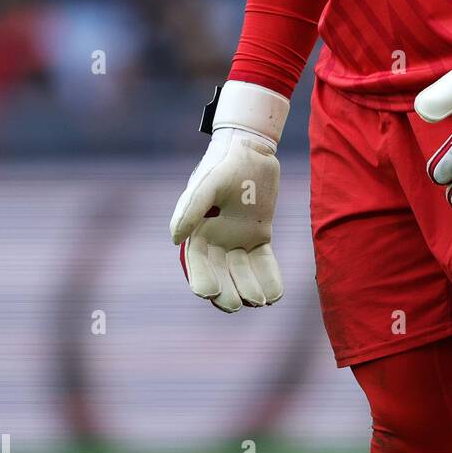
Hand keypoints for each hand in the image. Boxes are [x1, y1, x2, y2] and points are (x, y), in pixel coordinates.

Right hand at [170, 80, 288, 312]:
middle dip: (228, 291)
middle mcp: (217, 239)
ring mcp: (238, 238)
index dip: (202, 279)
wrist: (251, 147)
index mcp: (198, 230)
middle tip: (236, 305)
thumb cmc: (225, 162)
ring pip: (243, 271)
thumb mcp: (209, 183)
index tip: (209, 293)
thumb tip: (175, 238)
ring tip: (260, 302)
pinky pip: (263, 261)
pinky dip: (269, 277)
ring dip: (249, 288)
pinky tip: (276, 294)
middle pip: (221, 273)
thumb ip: (192, 208)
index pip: (198, 262)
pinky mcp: (259, 234)